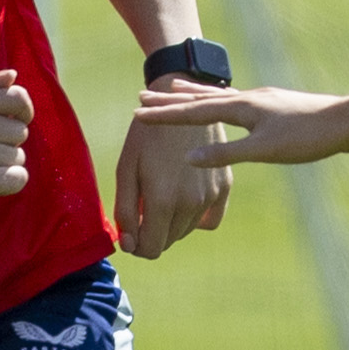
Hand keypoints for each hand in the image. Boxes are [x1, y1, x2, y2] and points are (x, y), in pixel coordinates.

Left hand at [110, 105, 232, 259]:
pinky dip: (194, 219)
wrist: (182, 100)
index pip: (150, 249)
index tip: (128, 231)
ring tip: (159, 195)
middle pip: (168, 242)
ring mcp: (211, 196)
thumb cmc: (147, 134)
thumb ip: (125, 212)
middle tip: (140, 207)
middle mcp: (191, 203)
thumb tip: (128, 245)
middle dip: (150, 232)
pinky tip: (182, 201)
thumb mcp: (126, 169)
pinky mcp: (224, 187)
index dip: (135, 245)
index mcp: (164, 200)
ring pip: (186, 231)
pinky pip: (209, 221)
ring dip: (170, 224)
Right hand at [137, 81, 348, 167]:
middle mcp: (249, 99)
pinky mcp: (275, 107)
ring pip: (219, 98)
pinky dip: (220, 102)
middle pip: (201, 99)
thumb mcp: (264, 150)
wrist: (347, 122)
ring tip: (175, 91)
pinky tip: (225, 104)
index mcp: (243, 108)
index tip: (137, 113)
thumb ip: (226, 154)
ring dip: (193, 96)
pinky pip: (237, 103)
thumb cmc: (308, 138)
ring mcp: (262, 101)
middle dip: (171, 100)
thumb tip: (189, 159)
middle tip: (142, 95)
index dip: (164, 115)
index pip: (194, 113)